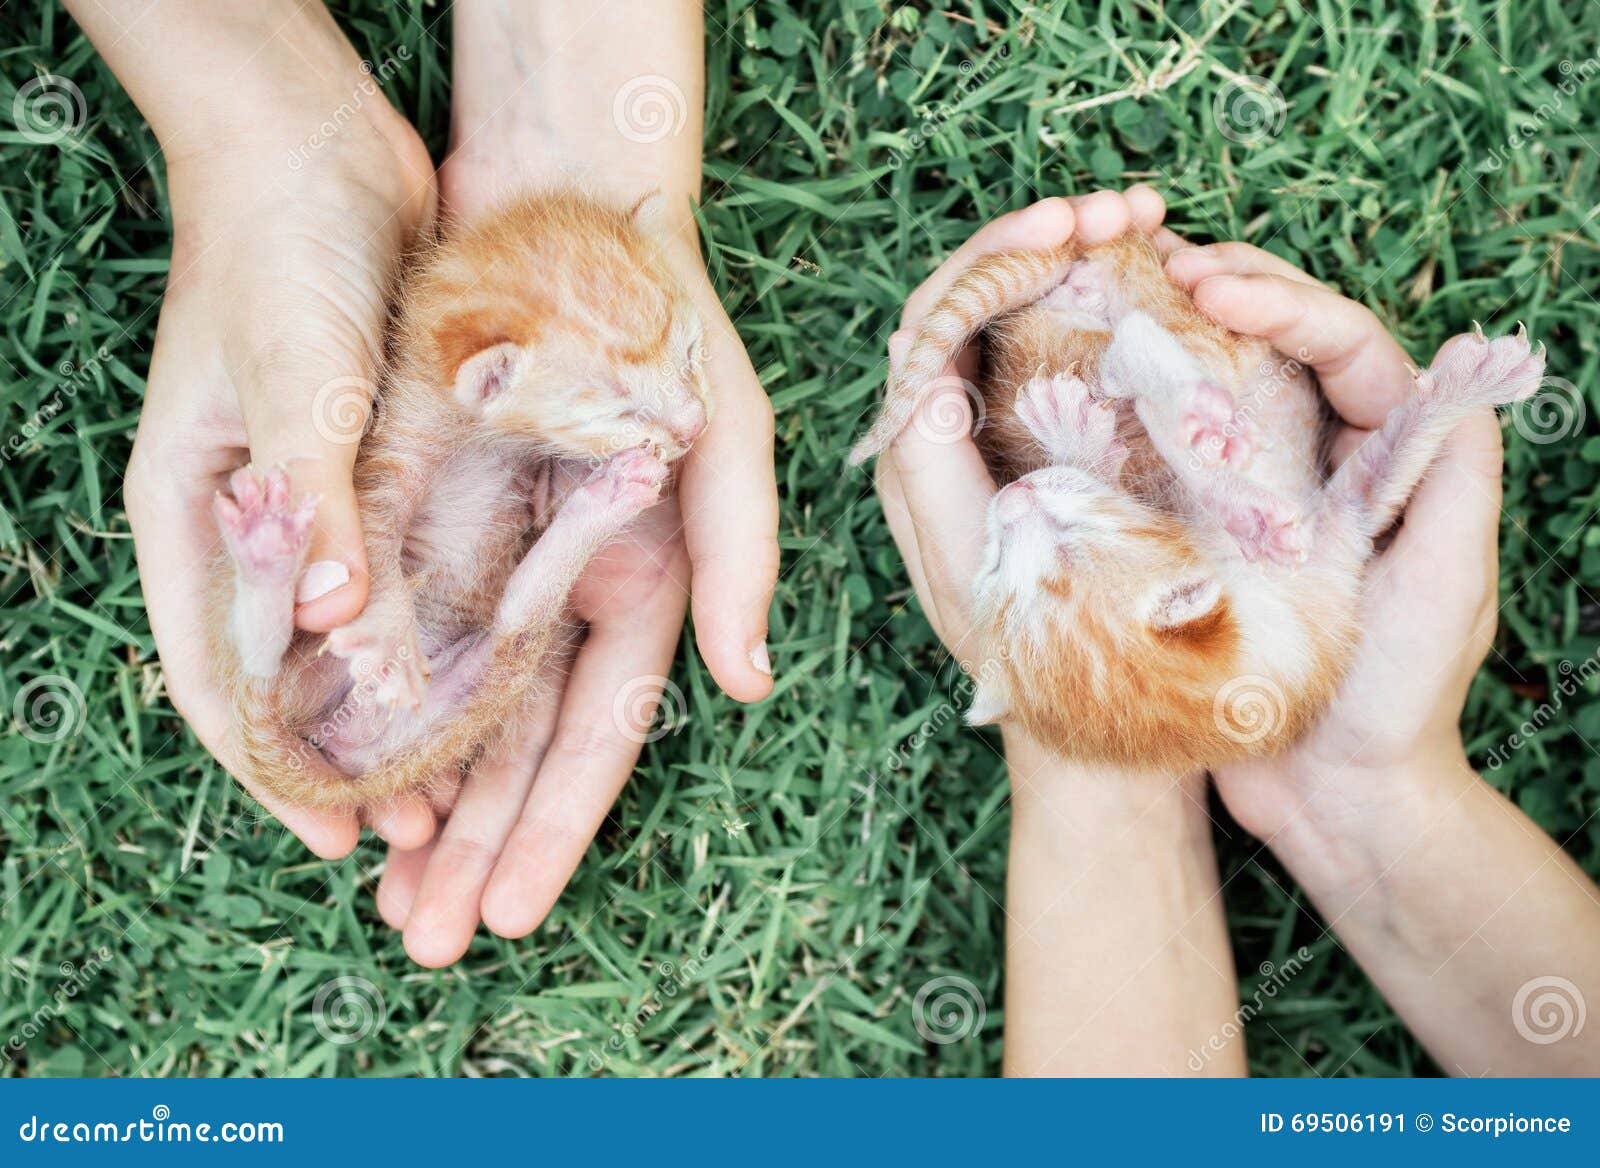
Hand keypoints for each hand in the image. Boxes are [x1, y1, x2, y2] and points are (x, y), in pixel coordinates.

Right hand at [124, 77, 436, 858]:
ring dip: (399, 712)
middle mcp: (251, 524)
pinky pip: (402, 578)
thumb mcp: (293, 381)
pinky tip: (486, 677)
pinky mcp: (375, 466)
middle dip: (346, 759)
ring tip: (463, 786)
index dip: (271, 766)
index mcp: (194, 516)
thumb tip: (328, 628)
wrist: (318, 146)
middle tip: (418, 837)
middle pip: (289, 677)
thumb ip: (311, 503)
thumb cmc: (281, 252)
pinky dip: (433, 638)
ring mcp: (315, 497)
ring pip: (351, 640)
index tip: (334, 838)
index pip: (216, 675)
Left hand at [377, 131, 777, 970]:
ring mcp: (496, 569)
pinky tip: (351, 774)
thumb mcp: (728, 434)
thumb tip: (751, 683)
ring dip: (426, 805)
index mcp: (641, 589)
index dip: (555, 827)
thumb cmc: (667, 325)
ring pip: (458, 713)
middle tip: (425, 939)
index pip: (599, 735)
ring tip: (384, 893)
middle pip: (519, 750)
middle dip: (478, 846)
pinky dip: (379, 711)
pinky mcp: (429, 528)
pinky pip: (401, 639)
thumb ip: (740, 556)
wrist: (562, 214)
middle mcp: (566, 598)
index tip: (507, 909)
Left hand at [872, 189, 1167, 686]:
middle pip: (979, 298)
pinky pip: (1073, 348)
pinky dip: (1110, 299)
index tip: (1064, 228)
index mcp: (917, 448)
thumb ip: (929, 464)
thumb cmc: (1032, 650)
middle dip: (1043, 240)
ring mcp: (1008, 428)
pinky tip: (1158, 268)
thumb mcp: (971, 562)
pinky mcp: (1061, 439)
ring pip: (1027, 312)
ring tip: (1149, 217)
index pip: (936, 319)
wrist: (1092, 715)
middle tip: (1125, 206)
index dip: (992, 260)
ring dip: (1081, 254)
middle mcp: (951, 426)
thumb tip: (922, 353)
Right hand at [1162, 241, 1503, 835]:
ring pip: (1226, 387)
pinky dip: (1142, 412)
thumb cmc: (1398, 696)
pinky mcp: (1211, 538)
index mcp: (1398, 455)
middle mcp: (1333, 462)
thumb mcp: (1448, 579)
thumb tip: (1453, 361)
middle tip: (1158, 266)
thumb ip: (1456, 471)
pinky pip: (1177, 455)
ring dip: (1181, 336)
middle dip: (1229, 292)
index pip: (1345, 345)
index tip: (1209, 286)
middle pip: (1284, 347)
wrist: (1340, 799)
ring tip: (1124, 297)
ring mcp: (1266, 497)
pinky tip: (1097, 388)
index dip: (1282, 299)